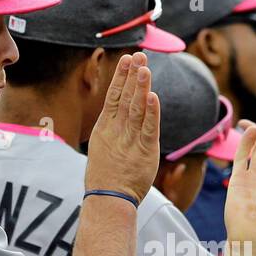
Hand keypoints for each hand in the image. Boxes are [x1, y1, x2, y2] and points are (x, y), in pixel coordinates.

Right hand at [85, 52, 160, 202]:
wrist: (107, 199)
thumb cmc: (105, 179)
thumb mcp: (102, 151)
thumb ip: (112, 134)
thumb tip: (118, 120)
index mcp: (104, 130)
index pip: (113, 98)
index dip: (121, 78)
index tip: (128, 61)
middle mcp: (115, 132)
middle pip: (124, 98)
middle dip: (132, 76)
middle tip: (139, 55)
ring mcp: (129, 141)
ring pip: (136, 109)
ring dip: (141, 87)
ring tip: (145, 68)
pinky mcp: (144, 152)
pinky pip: (148, 129)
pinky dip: (151, 113)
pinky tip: (153, 96)